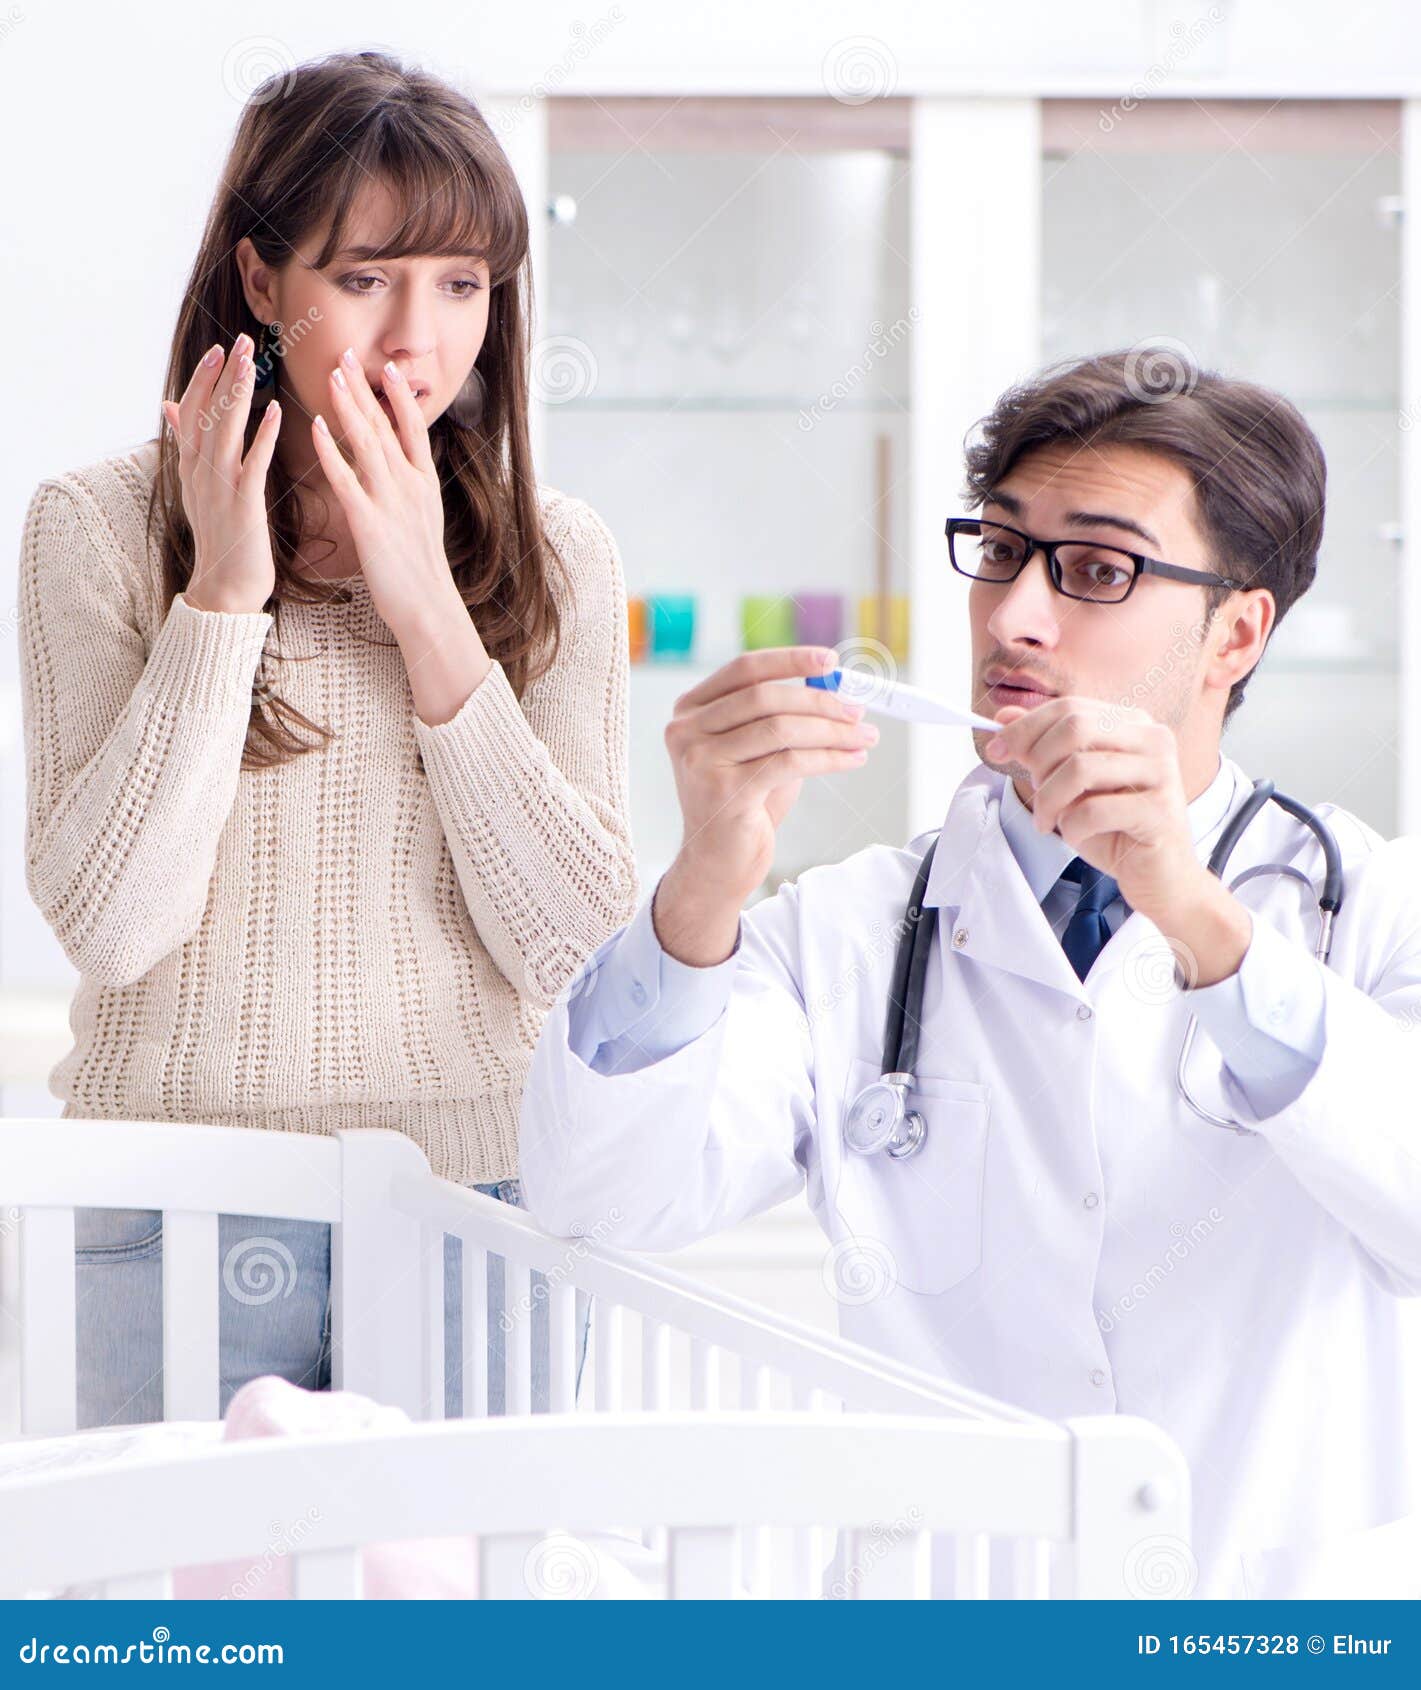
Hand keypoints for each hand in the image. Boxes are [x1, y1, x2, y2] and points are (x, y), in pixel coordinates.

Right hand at [162, 334, 281, 614]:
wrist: (225, 589)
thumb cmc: (221, 539)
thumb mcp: (196, 489)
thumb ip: (187, 446)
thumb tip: (169, 406)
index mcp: (191, 467)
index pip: (191, 412)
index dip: (204, 380)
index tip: (220, 351)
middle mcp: (200, 472)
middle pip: (207, 414)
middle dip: (223, 376)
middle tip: (241, 342)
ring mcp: (219, 488)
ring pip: (225, 431)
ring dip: (238, 395)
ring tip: (252, 363)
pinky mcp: (242, 506)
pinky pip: (252, 465)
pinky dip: (261, 438)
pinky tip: (274, 413)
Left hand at [311, 348, 460, 640]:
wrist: (428, 605)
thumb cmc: (420, 569)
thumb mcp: (423, 519)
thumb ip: (409, 489)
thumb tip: (397, 467)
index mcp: (424, 483)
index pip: (413, 428)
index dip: (400, 396)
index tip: (388, 368)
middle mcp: (410, 485)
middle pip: (386, 426)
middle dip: (365, 389)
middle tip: (348, 355)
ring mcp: (391, 501)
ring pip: (368, 443)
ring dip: (348, 407)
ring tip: (333, 376)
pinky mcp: (369, 522)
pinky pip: (346, 478)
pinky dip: (332, 450)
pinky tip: (316, 427)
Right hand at [655, 647, 876, 961]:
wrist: (717, 863)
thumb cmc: (742, 805)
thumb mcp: (760, 751)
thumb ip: (783, 717)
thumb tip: (834, 688)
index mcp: (690, 711)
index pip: (743, 670)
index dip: (789, 660)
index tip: (830, 661)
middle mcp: (687, 731)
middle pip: (765, 696)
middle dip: (819, 700)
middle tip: (857, 710)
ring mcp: (700, 759)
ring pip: (781, 728)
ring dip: (832, 731)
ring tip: (864, 737)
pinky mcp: (724, 789)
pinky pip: (789, 761)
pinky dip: (828, 758)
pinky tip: (851, 760)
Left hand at [985, 695, 1251, 984]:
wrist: (1160, 877)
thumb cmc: (1115, 828)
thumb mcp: (1070, 784)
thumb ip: (1043, 747)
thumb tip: (1004, 716)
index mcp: (1132, 723)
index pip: (1069, 708)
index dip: (1025, 727)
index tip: (997, 750)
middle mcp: (1153, 739)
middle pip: (1074, 728)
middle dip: (1038, 762)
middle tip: (1034, 795)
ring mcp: (1162, 773)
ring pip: (1080, 768)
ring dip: (1049, 800)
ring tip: (1048, 822)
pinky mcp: (1160, 811)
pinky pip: (1094, 810)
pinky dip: (1072, 826)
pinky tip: (1076, 836)